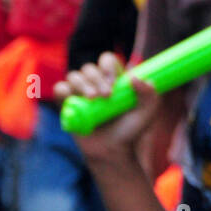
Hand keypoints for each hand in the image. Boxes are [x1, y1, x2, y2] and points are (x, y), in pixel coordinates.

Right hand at [53, 53, 158, 168]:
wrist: (113, 151)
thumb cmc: (130, 131)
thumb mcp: (147, 113)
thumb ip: (150, 94)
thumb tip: (135, 77)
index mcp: (113, 79)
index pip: (107, 60)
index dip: (108, 66)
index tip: (114, 82)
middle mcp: (95, 83)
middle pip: (89, 68)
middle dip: (97, 78)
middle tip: (106, 96)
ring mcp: (80, 93)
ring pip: (74, 76)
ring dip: (82, 84)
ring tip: (93, 99)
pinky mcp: (67, 104)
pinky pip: (60, 89)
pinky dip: (63, 91)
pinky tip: (72, 99)